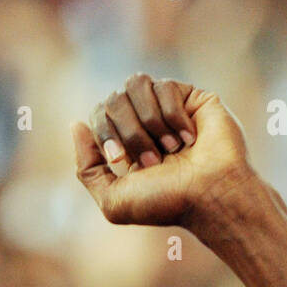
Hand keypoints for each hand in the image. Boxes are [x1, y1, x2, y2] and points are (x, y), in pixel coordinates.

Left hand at [72, 75, 253, 229]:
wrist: (209, 194)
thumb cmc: (166, 202)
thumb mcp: (113, 201)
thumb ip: (87, 168)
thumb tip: (76, 124)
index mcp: (123, 144)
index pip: (98, 115)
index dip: (105, 134)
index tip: (122, 162)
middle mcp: (142, 122)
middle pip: (114, 99)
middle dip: (130, 133)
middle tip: (152, 161)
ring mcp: (166, 107)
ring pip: (136, 84)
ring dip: (150, 122)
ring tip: (171, 149)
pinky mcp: (190, 96)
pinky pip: (165, 87)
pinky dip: (173, 117)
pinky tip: (190, 138)